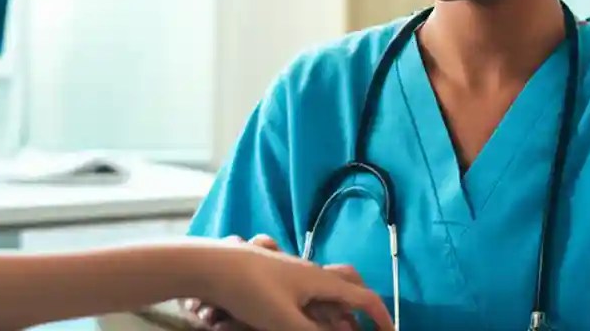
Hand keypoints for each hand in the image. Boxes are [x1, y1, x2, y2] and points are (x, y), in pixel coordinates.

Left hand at [184, 235, 367, 330]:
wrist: (210, 265)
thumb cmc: (250, 292)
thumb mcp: (285, 323)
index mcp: (319, 280)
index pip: (362, 296)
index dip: (380, 315)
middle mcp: (309, 271)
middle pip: (346, 286)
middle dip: (359, 306)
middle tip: (361, 325)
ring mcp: (290, 269)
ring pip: (324, 288)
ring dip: (334, 308)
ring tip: (335, 322)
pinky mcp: (273, 272)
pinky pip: (305, 288)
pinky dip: (313, 303)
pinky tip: (304, 313)